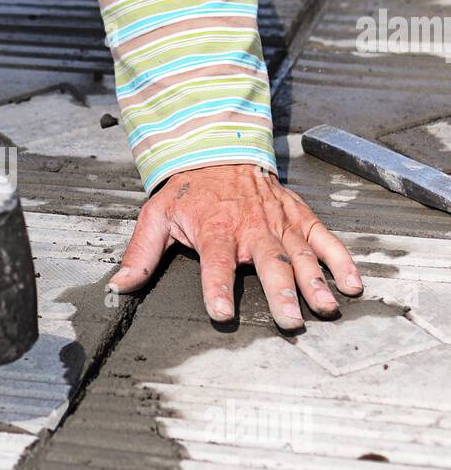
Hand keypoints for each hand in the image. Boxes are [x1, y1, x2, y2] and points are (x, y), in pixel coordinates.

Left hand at [108, 164, 362, 328]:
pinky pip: (323, 239)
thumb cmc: (189, 191)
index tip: (221, 311)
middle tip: (289, 320)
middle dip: (280, 292)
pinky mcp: (298, 217)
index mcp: (215, 229)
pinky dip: (340, 260)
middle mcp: (251, 227)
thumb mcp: (156, 216)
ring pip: (300, 254)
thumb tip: (118, 286)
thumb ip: (140, 254)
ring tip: (325, 308)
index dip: (217, 287)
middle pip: (268, 262)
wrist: (220, 150)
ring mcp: (278, 223)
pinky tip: (352, 283)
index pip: (215, 262)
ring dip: (315, 282)